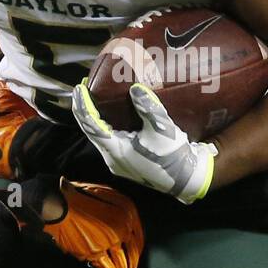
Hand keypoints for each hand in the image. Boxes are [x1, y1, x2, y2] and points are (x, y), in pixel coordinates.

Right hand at [0, 177, 143, 267]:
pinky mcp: (96, 251)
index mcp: (128, 210)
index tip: (133, 266)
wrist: (56, 201)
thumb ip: (114, 214)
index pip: (138, 239)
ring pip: (122, 266)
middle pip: (132, 255)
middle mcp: (124, 225)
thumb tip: (117, 234)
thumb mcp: (102, 196)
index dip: (135, 255)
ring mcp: (111, 239)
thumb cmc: (74, 197)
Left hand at [71, 80, 215, 203]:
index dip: (83, 105)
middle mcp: (112, 158)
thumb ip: (148, 108)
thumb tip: (135, 88)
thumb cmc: (174, 157)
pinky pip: (110, 140)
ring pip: (100, 136)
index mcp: (116, 151)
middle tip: (86, 87)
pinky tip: (114, 114)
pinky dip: (108, 125)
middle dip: (87, 109)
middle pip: (91, 130)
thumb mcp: (163, 129)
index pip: (91, 125)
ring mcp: (118, 162)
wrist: (187, 180)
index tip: (80, 87)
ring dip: (96, 118)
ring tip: (97, 98)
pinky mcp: (126, 161)